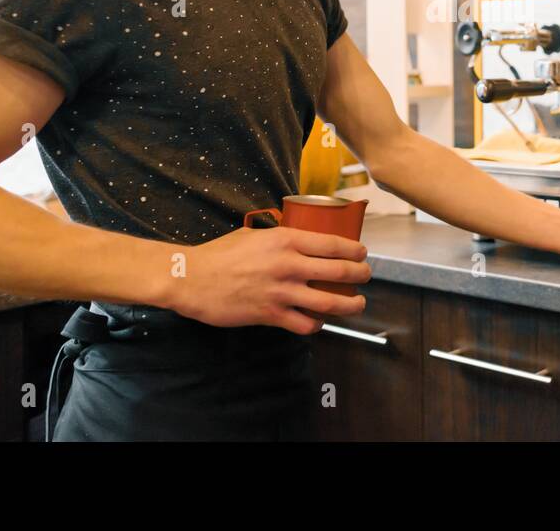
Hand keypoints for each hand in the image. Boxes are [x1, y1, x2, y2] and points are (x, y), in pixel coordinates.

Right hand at [166, 226, 372, 332]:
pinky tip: (318, 321)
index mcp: (286, 240)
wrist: (193, 279)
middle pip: (339, 272)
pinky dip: (316, 324)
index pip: (334, 244)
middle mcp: (289, 264)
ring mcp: (282, 291)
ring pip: (329, 302)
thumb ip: (279, 238)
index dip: (355, 251)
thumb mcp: (254, 234)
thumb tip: (298, 240)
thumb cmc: (220, 254)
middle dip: (360, 275)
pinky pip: (305, 324)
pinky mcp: (271, 314)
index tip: (362, 254)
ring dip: (350, 304)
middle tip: (366, 277)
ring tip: (357, 304)